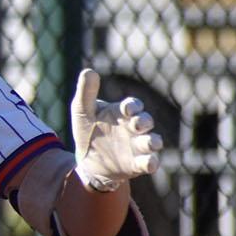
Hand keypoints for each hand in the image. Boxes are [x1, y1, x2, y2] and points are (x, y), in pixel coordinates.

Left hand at [70, 68, 162, 191]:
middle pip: (145, 121)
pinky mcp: (136, 164)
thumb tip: (88, 71)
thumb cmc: (89, 130)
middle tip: (136, 124)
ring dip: (153, 141)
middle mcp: (133, 128)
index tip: (127, 109)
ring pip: (152, 141)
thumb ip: (86, 92)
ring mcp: (137, 146)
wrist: (87, 159)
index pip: (132, 105)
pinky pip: (147, 162)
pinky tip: (149, 164)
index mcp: (122, 112)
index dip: (132, 106)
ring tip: (151, 143)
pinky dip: (150, 162)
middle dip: (143, 122)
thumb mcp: (82, 110)